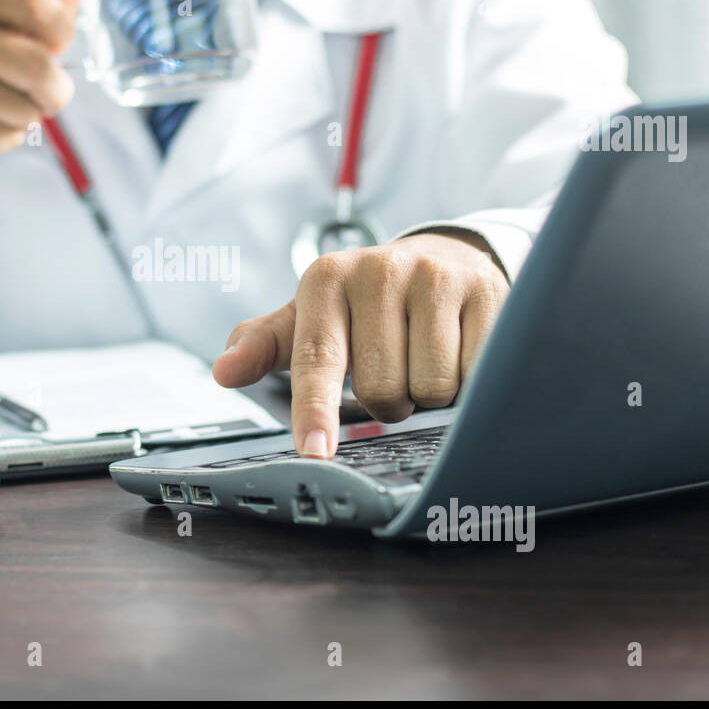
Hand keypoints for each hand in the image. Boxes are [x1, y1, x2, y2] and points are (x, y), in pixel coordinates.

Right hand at [0, 0, 81, 162]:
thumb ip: (23, 6)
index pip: (40, 6)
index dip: (63, 32)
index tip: (55, 46)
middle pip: (41, 66)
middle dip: (56, 89)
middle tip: (48, 93)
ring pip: (27, 108)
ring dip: (26, 115)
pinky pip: (6, 135)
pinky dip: (4, 135)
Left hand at [212, 232, 510, 457]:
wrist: (442, 257)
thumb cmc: (365, 303)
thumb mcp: (310, 317)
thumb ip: (265, 345)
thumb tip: (223, 370)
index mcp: (327, 279)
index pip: (316, 359)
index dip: (315, 410)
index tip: (315, 451)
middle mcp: (379, 270)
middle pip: (382, 387)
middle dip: (388, 399)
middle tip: (392, 370)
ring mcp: (435, 277)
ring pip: (431, 386)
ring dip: (429, 393)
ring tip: (424, 360)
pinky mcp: (485, 289)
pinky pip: (477, 371)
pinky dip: (468, 380)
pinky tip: (460, 352)